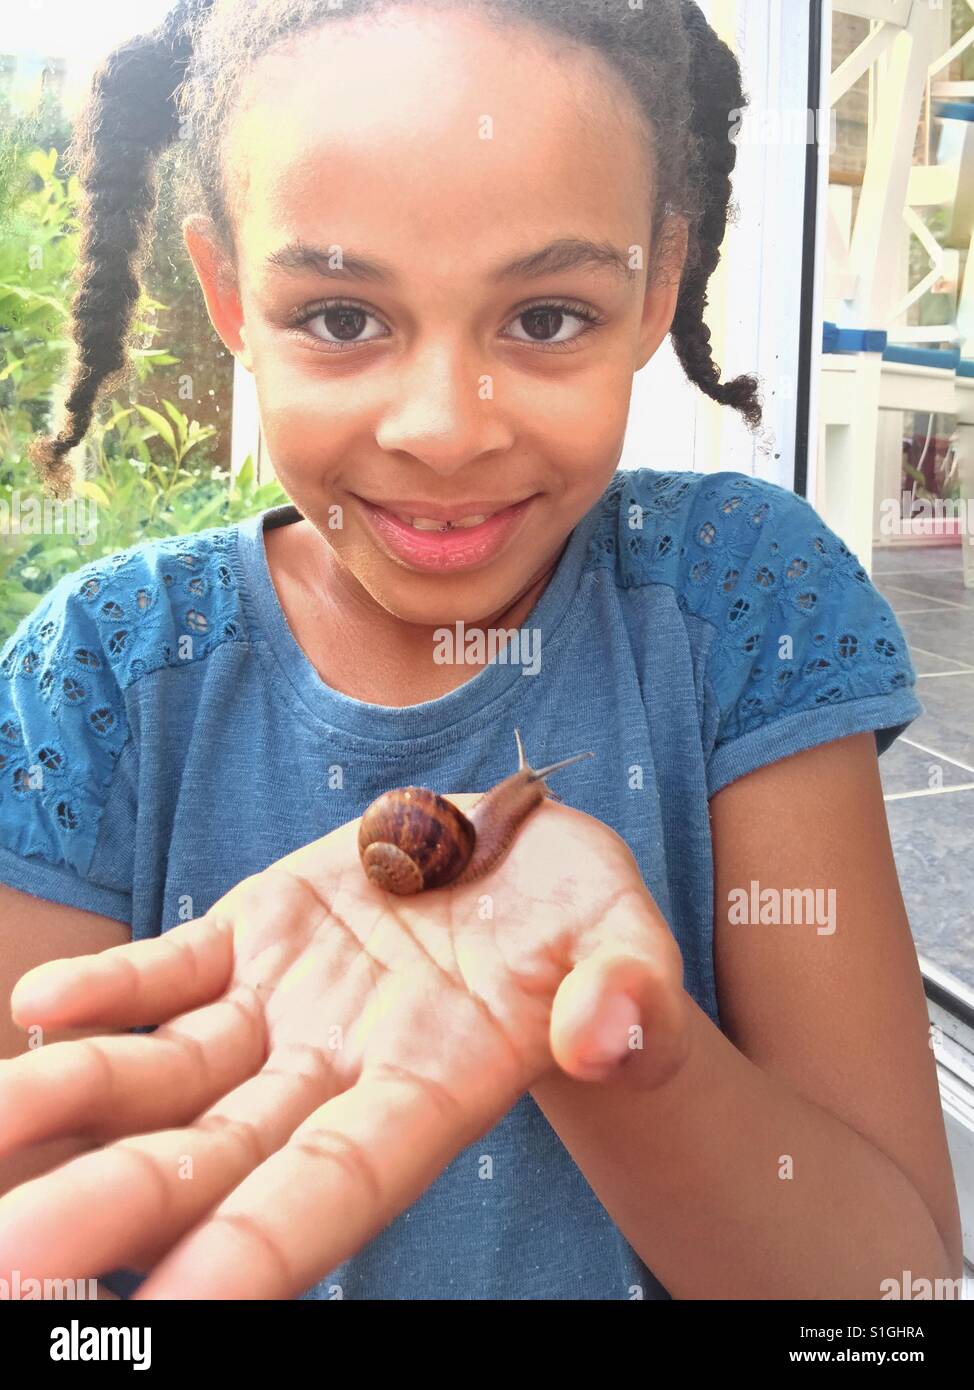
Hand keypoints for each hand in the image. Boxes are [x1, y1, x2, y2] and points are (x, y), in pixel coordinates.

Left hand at [0, 795, 688, 1298]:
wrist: (512, 845)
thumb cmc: (580, 906)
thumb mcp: (624, 932)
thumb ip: (627, 988)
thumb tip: (608, 1033)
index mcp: (436, 1086)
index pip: (338, 1186)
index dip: (261, 1248)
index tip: (174, 1312)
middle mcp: (340, 1070)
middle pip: (219, 1157)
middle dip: (120, 1208)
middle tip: (15, 1264)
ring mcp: (283, 1007)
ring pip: (167, 1076)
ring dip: (76, 1101)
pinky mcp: (250, 937)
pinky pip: (168, 972)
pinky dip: (108, 993)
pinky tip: (40, 1010)